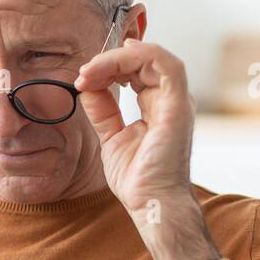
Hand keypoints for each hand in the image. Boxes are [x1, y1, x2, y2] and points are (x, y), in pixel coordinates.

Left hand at [74, 40, 220, 259]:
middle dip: (108, 60)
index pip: (136, 70)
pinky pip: (166, 65)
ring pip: (153, 56)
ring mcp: (177, 101)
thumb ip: (103, 111)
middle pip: (143, 59)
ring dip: (116, 57)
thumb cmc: (138, 179)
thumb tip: (88, 87)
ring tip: (90, 72)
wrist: (151, 203)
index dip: (109, 66)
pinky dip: (135, 57)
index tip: (81, 79)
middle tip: (82, 74)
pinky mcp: (178, 106)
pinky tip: (109, 66)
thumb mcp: (111, 137)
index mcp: (157, 105)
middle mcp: (170, 99)